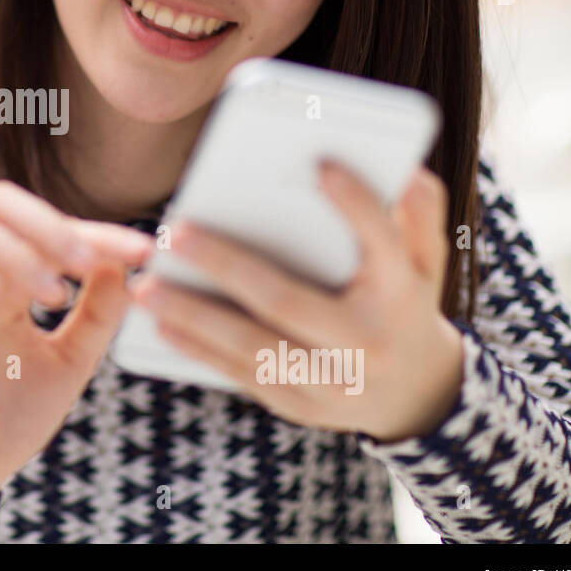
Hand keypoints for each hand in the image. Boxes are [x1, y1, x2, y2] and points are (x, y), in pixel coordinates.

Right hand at [0, 180, 154, 538]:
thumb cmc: (8, 418)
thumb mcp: (69, 362)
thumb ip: (97, 315)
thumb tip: (127, 266)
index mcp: (13, 279)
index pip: (53, 229)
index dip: (100, 233)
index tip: (143, 251)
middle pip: (2, 203)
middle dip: (51, 225)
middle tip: (87, 262)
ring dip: (17, 250)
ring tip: (53, 293)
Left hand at [130, 161, 463, 442]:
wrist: (415, 394)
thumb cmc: (405, 301)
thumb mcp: (424, 258)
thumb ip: (417, 212)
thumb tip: (407, 169)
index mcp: (402, 292)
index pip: (381, 241)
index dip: (355, 204)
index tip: (320, 165)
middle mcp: (366, 341)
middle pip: (287, 300)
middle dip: (227, 266)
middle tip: (175, 232)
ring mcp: (332, 381)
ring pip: (252, 346)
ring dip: (193, 316)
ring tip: (146, 285)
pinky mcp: (301, 405)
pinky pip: (242, 375)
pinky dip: (199, 350)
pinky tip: (161, 323)